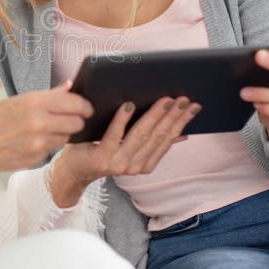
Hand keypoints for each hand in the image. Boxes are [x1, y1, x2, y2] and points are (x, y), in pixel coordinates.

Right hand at [0, 81, 91, 199]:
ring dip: (62, 133)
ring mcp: (39, 143)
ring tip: (45, 129)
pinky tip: (33, 141)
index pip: (75, 103)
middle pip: (77, 122)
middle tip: (69, 118)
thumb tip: (70, 86)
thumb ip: (47, 96)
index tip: (86, 107)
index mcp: (34, 102)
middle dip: (76, 120)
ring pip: (66, 137)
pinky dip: (49, 145)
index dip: (84, 105)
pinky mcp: (36, 159)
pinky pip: (53, 149)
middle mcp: (39, 123)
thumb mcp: (16, 101)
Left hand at [49, 97, 200, 206]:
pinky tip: (128, 105)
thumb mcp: (132, 149)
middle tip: (184, 98)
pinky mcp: (102, 157)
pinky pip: (114, 135)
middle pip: (157, 136)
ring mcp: (119, 163)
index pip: (168, 139)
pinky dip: (122, 120)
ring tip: (165, 99)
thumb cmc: (104, 151)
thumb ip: (154, 143)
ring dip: (154, 115)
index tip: (193, 106)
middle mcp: (135, 166)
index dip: (181, 122)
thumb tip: (182, 134)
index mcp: (146, 163)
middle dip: (173, 116)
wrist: (74, 169)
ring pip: (140, 135)